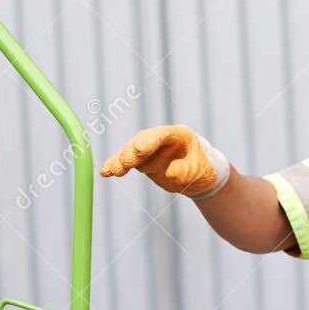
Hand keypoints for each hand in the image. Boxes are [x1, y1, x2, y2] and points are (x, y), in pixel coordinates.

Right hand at [99, 125, 229, 198]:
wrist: (198, 175)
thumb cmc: (202, 169)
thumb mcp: (200, 172)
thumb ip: (185, 171)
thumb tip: (170, 172)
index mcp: (179, 135)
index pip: (162, 135)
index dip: (150, 141)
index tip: (140, 149)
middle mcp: (160, 139)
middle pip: (142, 142)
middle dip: (132, 152)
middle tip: (125, 163)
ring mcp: (149, 149)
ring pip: (131, 152)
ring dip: (121, 162)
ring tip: (111, 172)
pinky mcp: (141, 160)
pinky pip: (125, 162)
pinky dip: (115, 167)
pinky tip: (105, 172)